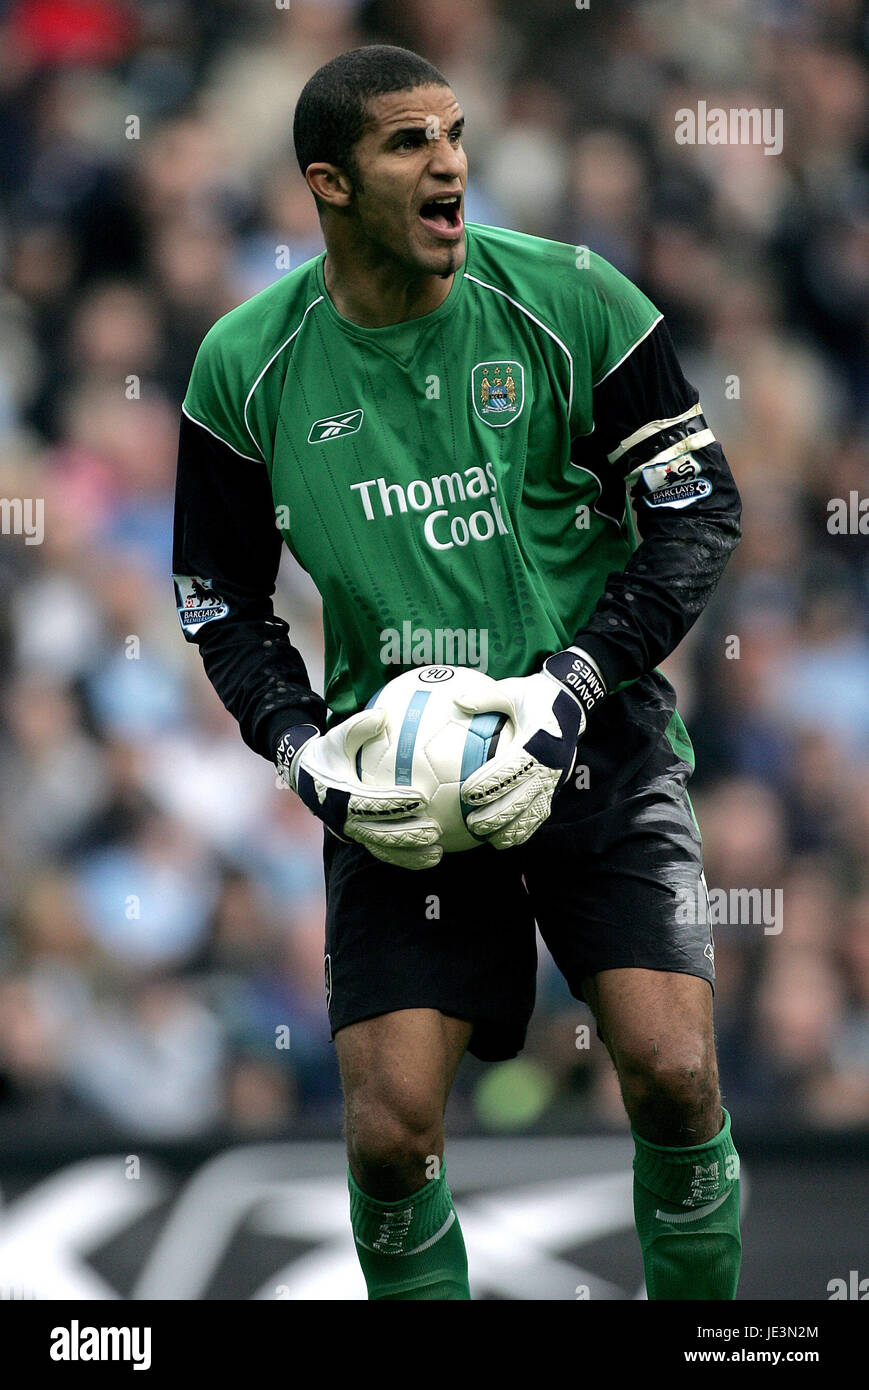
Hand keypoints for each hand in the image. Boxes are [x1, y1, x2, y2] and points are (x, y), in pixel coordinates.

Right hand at [275, 713, 442, 869]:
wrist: (305, 777)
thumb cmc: (328, 753)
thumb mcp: (338, 737)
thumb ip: (358, 727)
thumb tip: (383, 715)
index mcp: (341, 795)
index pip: (371, 803)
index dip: (396, 803)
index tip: (422, 799)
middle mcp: (345, 820)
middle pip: (380, 833)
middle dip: (408, 834)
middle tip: (435, 830)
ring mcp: (353, 833)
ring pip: (384, 849)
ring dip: (411, 854)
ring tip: (438, 852)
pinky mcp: (360, 839)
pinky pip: (385, 853)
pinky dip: (408, 859)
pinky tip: (432, 857)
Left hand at [455, 648, 606, 848]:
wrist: (570, 704)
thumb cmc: (535, 698)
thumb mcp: (512, 690)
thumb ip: (485, 697)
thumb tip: (457, 701)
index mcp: (538, 741)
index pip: (512, 768)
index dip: (491, 784)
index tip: (467, 794)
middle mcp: (549, 764)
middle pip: (521, 798)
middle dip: (496, 815)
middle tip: (471, 823)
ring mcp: (554, 780)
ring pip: (532, 813)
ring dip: (509, 829)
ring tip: (485, 837)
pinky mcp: (554, 788)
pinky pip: (540, 816)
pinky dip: (523, 830)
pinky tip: (504, 841)